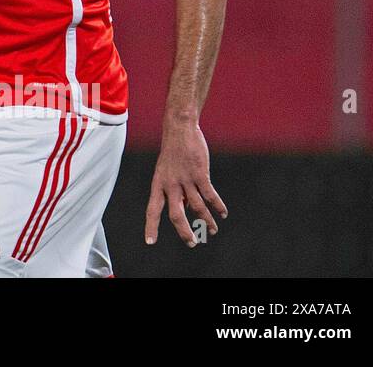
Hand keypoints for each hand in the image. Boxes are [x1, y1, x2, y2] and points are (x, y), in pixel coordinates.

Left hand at [145, 119, 227, 245]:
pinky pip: (209, 195)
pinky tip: (222, 213)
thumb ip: (176, 191)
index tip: (150, 242)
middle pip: (175, 214)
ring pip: (196, 207)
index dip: (151, 226)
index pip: (152, 209)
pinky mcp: (199, 173)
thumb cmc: (174, 153)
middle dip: (183, 231)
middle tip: (192, 243)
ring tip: (213, 231)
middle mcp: (169, 184)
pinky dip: (217, 206)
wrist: (179, 129)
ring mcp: (184, 179)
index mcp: (158, 184)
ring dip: (206, 221)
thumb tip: (188, 209)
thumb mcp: (168, 173)